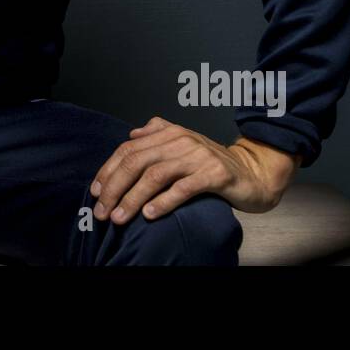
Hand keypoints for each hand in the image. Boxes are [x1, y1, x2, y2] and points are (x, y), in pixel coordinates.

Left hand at [89, 116, 299, 223]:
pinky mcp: (215, 174)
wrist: (253, 172)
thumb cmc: (213, 163)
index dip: (108, 170)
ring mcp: (198, 156)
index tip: (95, 192)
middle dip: (114, 187)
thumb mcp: (184, 144)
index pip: (129, 149)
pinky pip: (184, 188)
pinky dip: (164, 202)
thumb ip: (158, 134)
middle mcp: (181, 141)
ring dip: (133, 198)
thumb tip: (132, 134)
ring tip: (119, 217)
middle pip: (137, 161)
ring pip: (156, 175)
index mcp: (169, 133)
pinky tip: (149, 215)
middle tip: (101, 211)